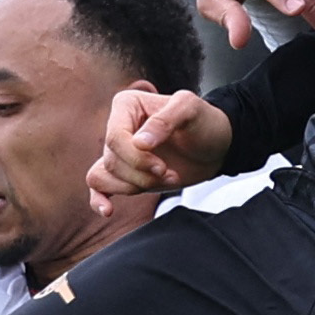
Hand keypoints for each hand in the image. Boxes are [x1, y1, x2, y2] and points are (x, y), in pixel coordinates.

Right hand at [88, 82, 234, 215]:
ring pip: (105, 177)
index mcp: (126, 105)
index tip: (162, 166)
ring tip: (164, 178)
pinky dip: (99, 199)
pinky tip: (108, 209)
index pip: (115, 138)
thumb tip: (138, 142)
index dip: (137, 158)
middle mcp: (117, 126)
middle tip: (169, 172)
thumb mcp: (190, 110)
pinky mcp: (123, 173)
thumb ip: (165, 120)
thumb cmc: (204, 122)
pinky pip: (98, 186)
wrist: (216, 146)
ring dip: (136, 186)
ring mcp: (119, 152)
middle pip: (112, 161)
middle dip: (142, 175)